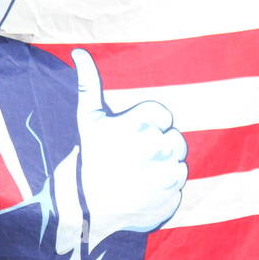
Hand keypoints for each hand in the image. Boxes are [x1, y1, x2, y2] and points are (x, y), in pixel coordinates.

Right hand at [72, 48, 186, 248]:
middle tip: (132, 159)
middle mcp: (158, 147)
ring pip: (179, 163)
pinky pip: (178, 188)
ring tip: (138, 176)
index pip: (164, 116)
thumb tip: (79, 51)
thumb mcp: (88, 119)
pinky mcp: (172, 198)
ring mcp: (167, 175)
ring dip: (164, 168)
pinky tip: (143, 192)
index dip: (147, 126)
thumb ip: (89, 83)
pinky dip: (165, 191)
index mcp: (142, 124)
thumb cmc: (88, 157)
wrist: (84, 208)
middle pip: (175, 139)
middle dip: (158, 147)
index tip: (129, 139)